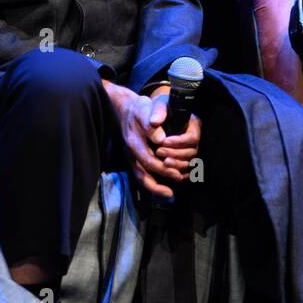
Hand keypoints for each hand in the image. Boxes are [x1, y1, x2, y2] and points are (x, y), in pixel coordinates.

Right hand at [103, 80, 199, 197]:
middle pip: (142, 173)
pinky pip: (141, 174)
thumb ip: (153, 122)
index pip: (148, 160)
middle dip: (159, 182)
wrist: (126, 108)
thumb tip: (161, 138)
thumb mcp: (147, 109)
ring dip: (154, 187)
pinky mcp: (134, 158)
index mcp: (134, 142)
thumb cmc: (140, 109)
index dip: (162, 169)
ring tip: (169, 194)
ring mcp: (131, 156)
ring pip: (140, 177)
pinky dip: (151, 183)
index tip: (176, 174)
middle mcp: (130, 152)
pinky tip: (163, 187)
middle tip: (175, 186)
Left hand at [147, 84, 201, 182]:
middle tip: (159, 151)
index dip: (179, 142)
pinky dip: (177, 174)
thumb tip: (154, 122)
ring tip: (162, 162)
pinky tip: (166, 171)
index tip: (164, 141)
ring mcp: (190, 150)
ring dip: (176, 165)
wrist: (153, 116)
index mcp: (194, 125)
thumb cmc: (160, 108)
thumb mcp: (159, 104)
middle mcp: (194, 139)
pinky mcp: (184, 160)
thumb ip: (158, 111)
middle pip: (192, 152)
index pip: (192, 138)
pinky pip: (186, 172)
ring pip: (189, 164)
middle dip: (176, 154)